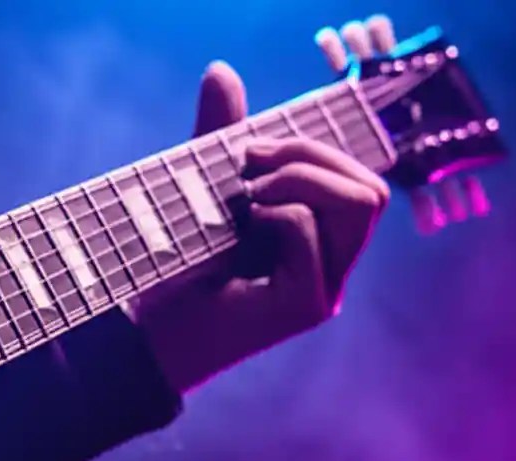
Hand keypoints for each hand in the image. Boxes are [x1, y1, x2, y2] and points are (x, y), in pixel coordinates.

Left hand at [130, 61, 388, 392]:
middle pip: (373, 189)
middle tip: (250, 166)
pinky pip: (310, 231)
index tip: (248, 149)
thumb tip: (222, 70)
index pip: (359, 180)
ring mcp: (323, 288)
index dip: (313, 149)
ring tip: (250, 195)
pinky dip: (276, 214)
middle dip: (313, 156)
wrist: (142, 335)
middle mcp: (330, 266)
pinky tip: (240, 229)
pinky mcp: (304, 306)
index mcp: (317, 240)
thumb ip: (218, 137)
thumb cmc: (172, 268)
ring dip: (303, 180)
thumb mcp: (200, 190)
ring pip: (362, 204)